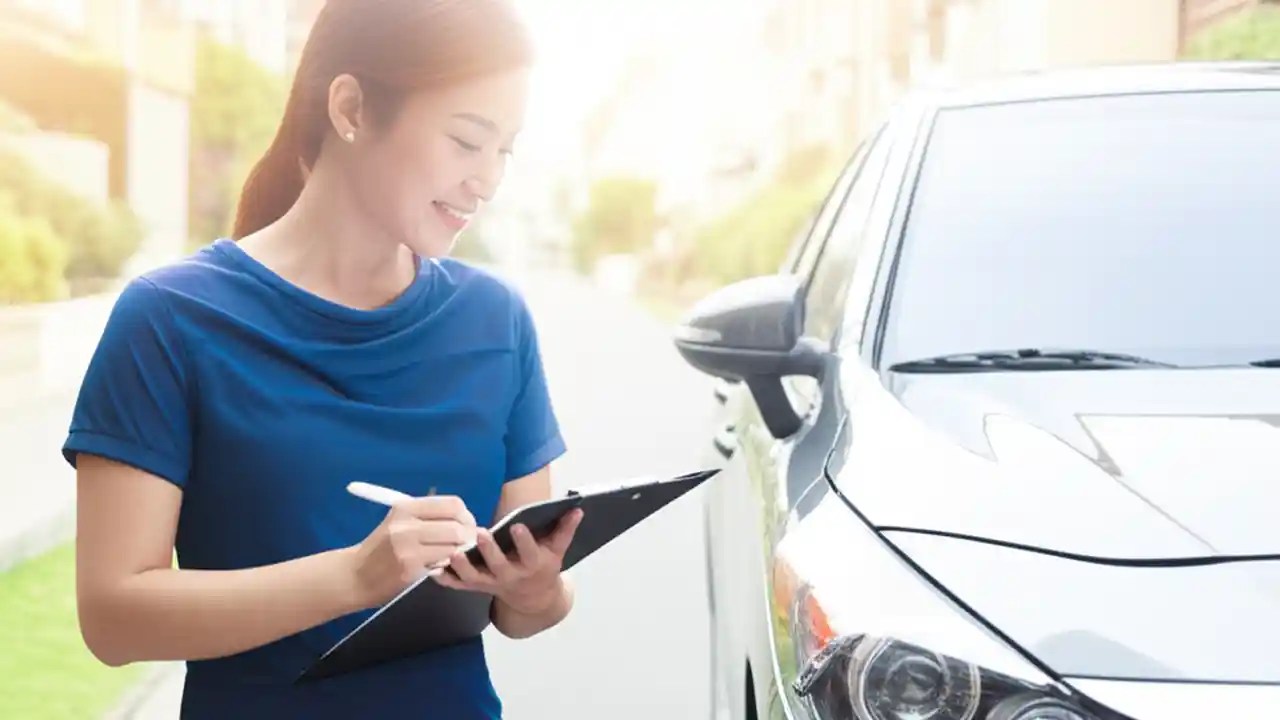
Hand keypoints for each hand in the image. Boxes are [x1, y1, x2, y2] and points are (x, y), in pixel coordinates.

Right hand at [346, 495, 477, 607]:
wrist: (355, 576)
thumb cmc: (381, 548)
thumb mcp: (399, 521)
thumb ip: (427, 516)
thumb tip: (464, 518)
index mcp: (406, 507)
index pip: (452, 505)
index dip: (466, 516)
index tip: (467, 525)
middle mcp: (407, 524)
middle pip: (456, 526)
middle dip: (468, 536)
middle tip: (467, 543)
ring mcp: (408, 547)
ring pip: (453, 546)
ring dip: (458, 552)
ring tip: (452, 555)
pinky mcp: (410, 568)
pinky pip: (442, 564)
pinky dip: (446, 565)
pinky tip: (437, 566)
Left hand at [436, 508, 583, 614]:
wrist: (532, 596)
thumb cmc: (544, 564)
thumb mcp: (558, 549)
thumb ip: (565, 529)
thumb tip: (576, 509)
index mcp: (532, 565)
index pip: (530, 553)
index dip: (524, 541)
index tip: (518, 526)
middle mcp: (511, 576)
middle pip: (499, 566)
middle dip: (490, 551)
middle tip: (481, 534)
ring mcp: (491, 583)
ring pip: (475, 578)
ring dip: (463, 567)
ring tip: (454, 553)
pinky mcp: (476, 587)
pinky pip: (458, 585)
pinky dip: (445, 579)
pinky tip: (434, 569)